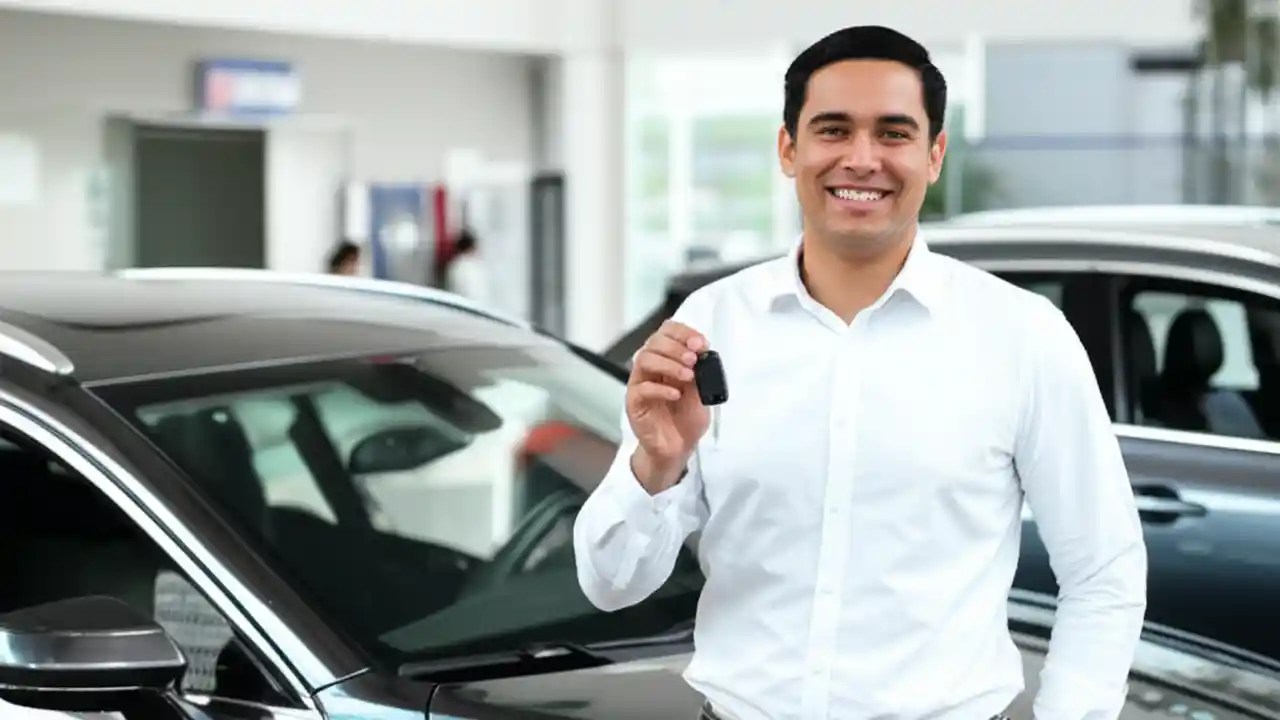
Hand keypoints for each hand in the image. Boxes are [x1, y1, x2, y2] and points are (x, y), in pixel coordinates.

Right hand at [626, 320, 711, 493]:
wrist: (678, 448)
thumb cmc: (686, 419)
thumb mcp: (701, 393)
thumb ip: (700, 373)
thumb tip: (704, 353)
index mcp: (667, 358)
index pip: (668, 331)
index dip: (683, 332)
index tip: (700, 343)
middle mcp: (651, 367)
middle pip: (654, 341)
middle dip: (676, 347)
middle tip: (694, 359)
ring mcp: (640, 383)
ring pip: (644, 359)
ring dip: (668, 364)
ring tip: (687, 376)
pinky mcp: (634, 402)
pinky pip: (642, 388)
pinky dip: (661, 388)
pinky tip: (676, 395)